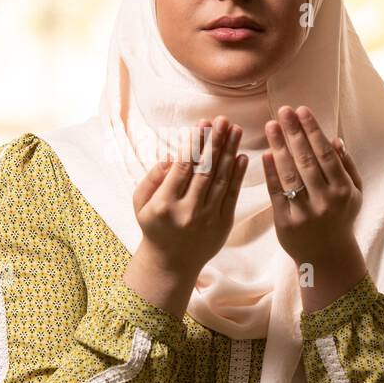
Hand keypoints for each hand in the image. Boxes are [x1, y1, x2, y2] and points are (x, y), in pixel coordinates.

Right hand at [131, 116, 247, 275]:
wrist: (171, 262)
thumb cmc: (153, 226)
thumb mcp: (141, 203)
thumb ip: (153, 177)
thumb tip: (173, 154)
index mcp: (164, 205)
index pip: (183, 167)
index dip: (195, 143)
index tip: (203, 123)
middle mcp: (187, 212)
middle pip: (205, 170)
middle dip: (216, 142)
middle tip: (224, 120)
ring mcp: (207, 219)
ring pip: (222, 180)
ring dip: (230, 152)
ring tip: (236, 130)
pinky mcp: (223, 225)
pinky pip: (232, 195)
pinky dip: (238, 175)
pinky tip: (242, 156)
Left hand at [263, 105, 363, 267]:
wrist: (328, 257)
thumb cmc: (341, 218)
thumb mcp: (354, 194)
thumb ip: (346, 166)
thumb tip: (335, 139)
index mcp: (343, 190)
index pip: (325, 154)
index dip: (313, 131)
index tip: (302, 111)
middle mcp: (325, 201)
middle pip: (306, 161)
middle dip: (294, 133)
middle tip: (283, 111)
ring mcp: (304, 212)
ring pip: (289, 175)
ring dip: (279, 148)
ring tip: (271, 126)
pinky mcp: (286, 222)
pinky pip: (276, 193)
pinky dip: (270, 173)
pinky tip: (265, 154)